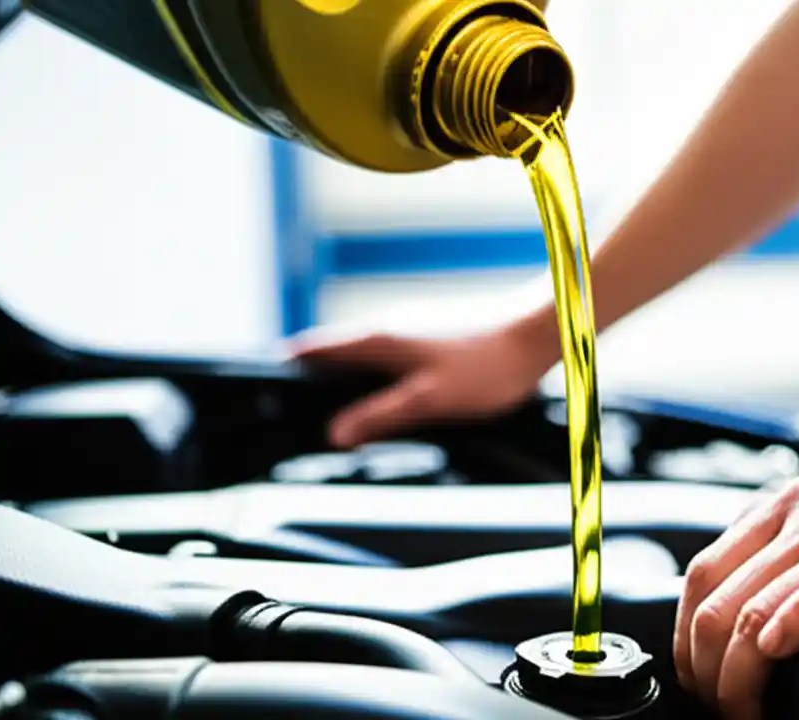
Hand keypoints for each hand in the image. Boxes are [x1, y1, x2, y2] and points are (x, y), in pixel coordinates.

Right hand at [290, 324, 554, 447]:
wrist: (536, 334)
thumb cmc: (487, 367)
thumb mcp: (429, 400)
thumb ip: (379, 416)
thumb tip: (333, 434)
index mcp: (377, 339)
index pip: (312, 349)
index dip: (284, 371)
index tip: (262, 397)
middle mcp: (387, 327)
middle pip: (334, 355)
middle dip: (311, 383)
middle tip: (294, 419)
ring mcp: (410, 330)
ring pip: (363, 358)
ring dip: (346, 382)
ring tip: (337, 419)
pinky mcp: (432, 337)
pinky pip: (389, 361)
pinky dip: (376, 380)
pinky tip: (388, 405)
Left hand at [674, 457, 798, 719]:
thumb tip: (750, 625)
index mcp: (787, 506)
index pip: (700, 579)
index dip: (689, 644)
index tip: (705, 687)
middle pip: (714, 602)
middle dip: (706, 674)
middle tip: (726, 713)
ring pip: (755, 607)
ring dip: (737, 676)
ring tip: (749, 714)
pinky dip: (792, 626)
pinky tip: (781, 654)